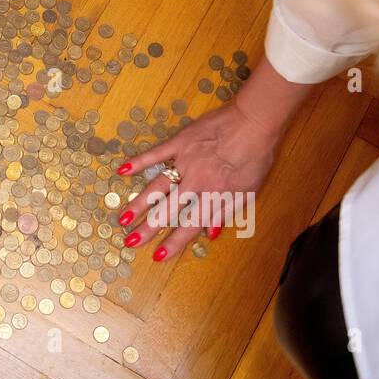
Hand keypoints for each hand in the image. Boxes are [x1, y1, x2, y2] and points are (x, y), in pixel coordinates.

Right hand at [116, 101, 283, 261]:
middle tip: (130, 241)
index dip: (174, 242)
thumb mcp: (248, 190)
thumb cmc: (255, 158)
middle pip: (167, 209)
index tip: (158, 256)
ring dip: (140, 203)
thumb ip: (226, 212)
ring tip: (123, 217)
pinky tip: (122, 170)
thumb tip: (210, 234)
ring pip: (157, 186)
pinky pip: (156, 153)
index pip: (190, 224)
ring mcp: (185, 161)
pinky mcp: (179, 142)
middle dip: (148, 227)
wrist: (253, 122)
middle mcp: (196, 182)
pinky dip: (139, 162)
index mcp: (214, 195)